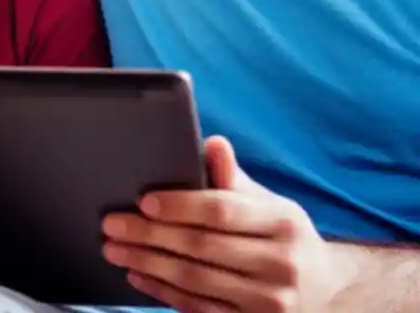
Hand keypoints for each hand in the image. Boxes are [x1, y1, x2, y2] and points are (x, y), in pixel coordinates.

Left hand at [101, 136, 347, 311]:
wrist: (327, 291)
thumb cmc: (283, 238)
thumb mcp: (270, 205)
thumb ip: (234, 179)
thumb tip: (212, 142)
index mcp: (284, 223)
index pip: (222, 211)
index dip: (180, 205)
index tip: (143, 201)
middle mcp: (281, 264)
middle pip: (202, 247)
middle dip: (150, 235)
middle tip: (111, 225)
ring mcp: (269, 301)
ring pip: (195, 280)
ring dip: (148, 263)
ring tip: (114, 249)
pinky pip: (199, 308)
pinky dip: (163, 292)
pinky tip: (138, 275)